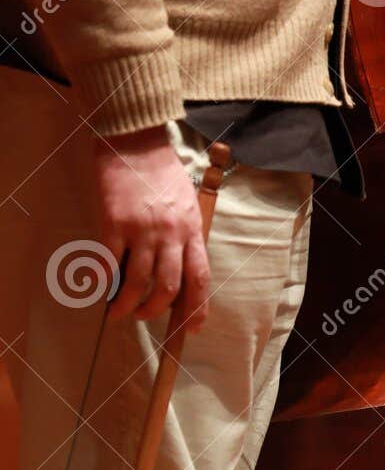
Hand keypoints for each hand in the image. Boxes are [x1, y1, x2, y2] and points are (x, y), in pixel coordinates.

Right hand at [92, 127, 211, 331]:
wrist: (135, 141)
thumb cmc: (161, 173)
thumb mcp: (187, 204)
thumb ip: (185, 237)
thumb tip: (177, 273)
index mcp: (192, 229)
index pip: (200, 278)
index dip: (197, 308)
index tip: (190, 328)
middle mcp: (170, 233)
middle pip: (167, 287)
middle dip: (154, 311)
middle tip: (142, 316)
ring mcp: (141, 229)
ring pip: (137, 282)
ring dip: (126, 305)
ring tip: (117, 311)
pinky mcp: (113, 223)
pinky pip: (109, 263)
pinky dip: (103, 282)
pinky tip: (99, 288)